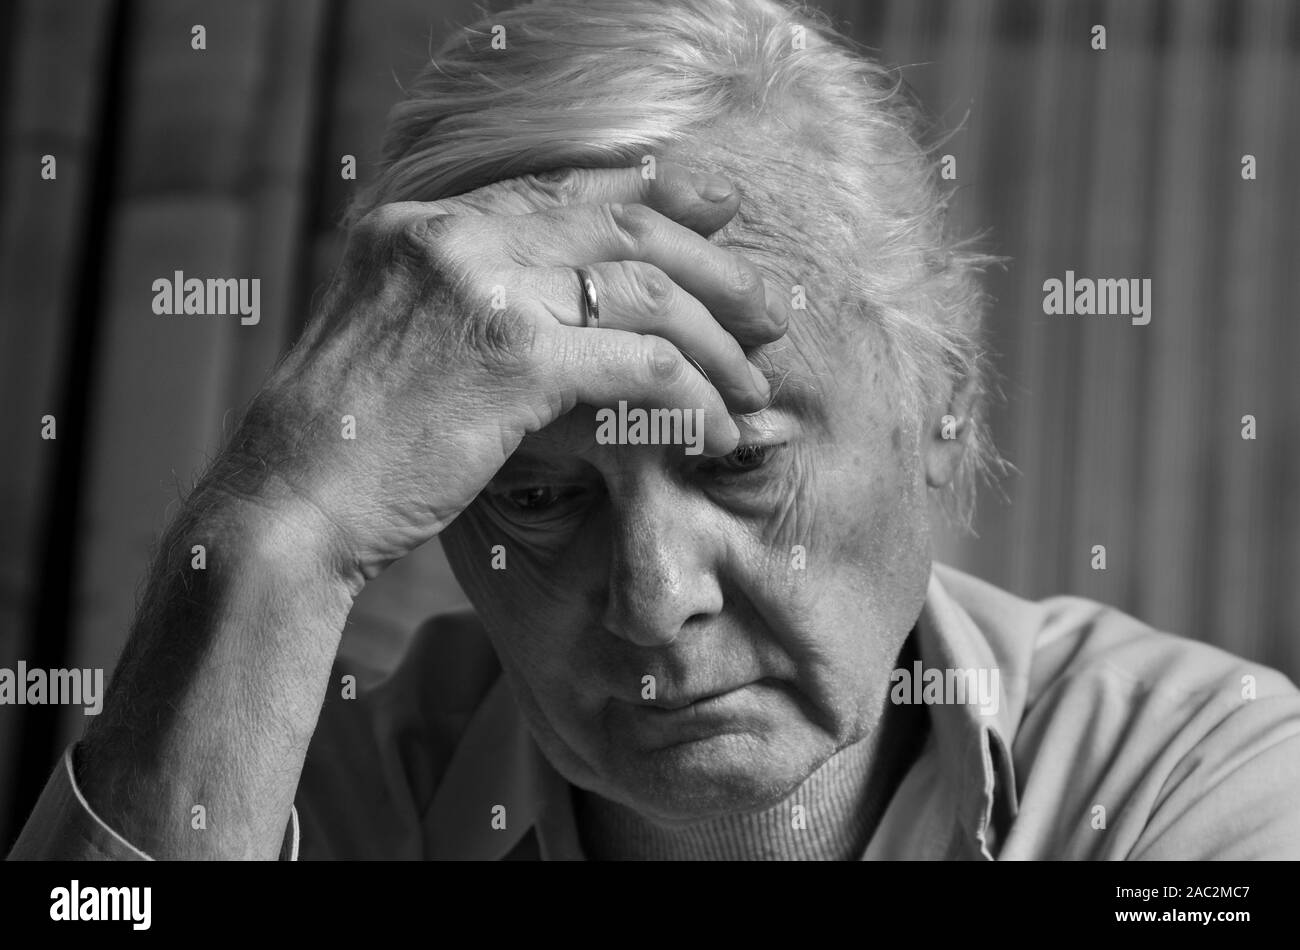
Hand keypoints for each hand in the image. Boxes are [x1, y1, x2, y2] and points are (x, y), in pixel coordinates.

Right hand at [220, 161, 788, 587]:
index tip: (718, 211)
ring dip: (715, 340)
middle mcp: (451, 238)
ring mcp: (480, 289)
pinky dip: (691, 397)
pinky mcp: (508, 356)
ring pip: (641, 292)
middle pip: (620, 228)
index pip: (564, 192)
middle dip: (712, 267)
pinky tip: (717, 429)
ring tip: (756, 382)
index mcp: (424, 226)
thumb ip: (471, 305)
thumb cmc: (353, 446)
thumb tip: (564, 312)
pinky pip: (636, 364)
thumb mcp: (402, 345)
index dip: (656, 196)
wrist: (289, 504)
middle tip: (769, 306)